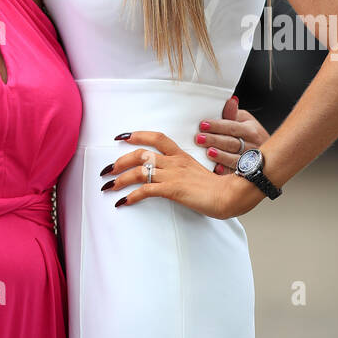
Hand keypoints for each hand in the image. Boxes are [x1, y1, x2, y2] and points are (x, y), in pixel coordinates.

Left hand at [99, 131, 242, 219]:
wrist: (230, 195)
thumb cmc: (219, 188)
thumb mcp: (199, 173)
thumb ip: (185, 171)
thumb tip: (174, 177)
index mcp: (181, 155)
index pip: (157, 137)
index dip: (138, 135)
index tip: (122, 137)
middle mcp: (174, 162)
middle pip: (141, 153)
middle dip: (120, 161)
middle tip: (106, 169)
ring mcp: (173, 174)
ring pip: (139, 171)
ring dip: (120, 179)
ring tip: (108, 186)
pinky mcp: (172, 189)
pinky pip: (146, 190)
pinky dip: (131, 196)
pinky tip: (123, 202)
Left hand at [196, 96, 267, 174]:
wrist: (271, 153)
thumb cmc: (252, 133)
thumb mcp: (245, 120)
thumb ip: (233, 114)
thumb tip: (230, 101)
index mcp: (250, 130)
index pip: (232, 127)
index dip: (217, 126)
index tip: (203, 125)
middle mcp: (252, 145)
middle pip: (232, 142)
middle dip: (214, 140)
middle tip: (199, 138)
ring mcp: (251, 160)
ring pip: (235, 158)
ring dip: (221, 156)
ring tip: (208, 152)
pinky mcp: (247, 171)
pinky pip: (236, 173)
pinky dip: (226, 171)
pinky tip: (217, 169)